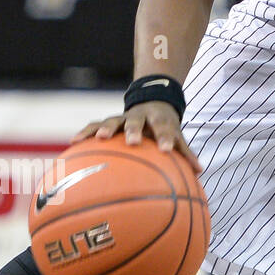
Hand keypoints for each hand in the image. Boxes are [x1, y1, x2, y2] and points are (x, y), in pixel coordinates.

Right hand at [72, 101, 201, 173]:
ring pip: (113, 121)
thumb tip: (201, 172)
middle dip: (134, 130)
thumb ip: (186, 154)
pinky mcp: (108, 122)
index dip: (166, 139)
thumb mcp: (177, 136)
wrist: (153, 103)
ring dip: (106, 128)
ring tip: (99, 138)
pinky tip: (73, 142)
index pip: (165, 130)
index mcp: (160, 122)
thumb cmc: (165, 128)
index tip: (166, 150)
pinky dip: (85, 132)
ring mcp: (122, 118)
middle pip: (137, 122)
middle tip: (133, 141)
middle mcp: (140, 118)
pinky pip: (94, 126)